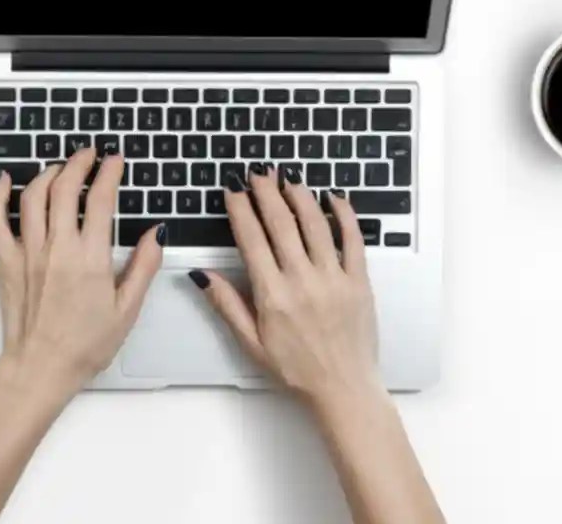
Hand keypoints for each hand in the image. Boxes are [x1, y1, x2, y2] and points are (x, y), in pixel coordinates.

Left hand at [0, 147, 163, 394]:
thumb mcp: (127, 309)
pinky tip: (3, 182)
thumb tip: (157, 234)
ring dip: (47, 174)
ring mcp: (27, 253)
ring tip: (59, 168)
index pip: (101, 199)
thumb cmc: (83, 346)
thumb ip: (144, 266)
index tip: (115, 161)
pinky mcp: (5, 262)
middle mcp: (57, 248)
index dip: (109, 172)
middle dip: (79, 163)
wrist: (40, 368)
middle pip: (65, 187)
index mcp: (90, 258)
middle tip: (89, 155)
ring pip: (32, 196)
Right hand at [196, 166, 381, 407]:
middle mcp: (303, 281)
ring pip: (315, 224)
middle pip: (281, 224)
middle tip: (258, 173)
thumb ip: (227, 305)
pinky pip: (353, 240)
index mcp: (273, 296)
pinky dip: (344, 215)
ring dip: (300, 196)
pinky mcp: (359, 281)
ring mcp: (334, 279)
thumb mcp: (251, 343)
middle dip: (266, 193)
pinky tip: (334, 198)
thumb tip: (202, 275)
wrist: (343, 389)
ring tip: (288, 178)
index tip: (233, 190)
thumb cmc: (296, 371)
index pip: (252, 240)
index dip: (240, 210)